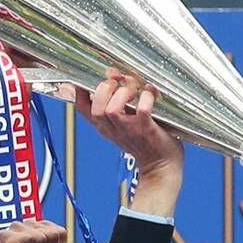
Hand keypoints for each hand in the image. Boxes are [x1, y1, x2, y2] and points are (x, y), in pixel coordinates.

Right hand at [76, 71, 183, 215]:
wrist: (161, 166)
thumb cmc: (146, 142)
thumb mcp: (123, 125)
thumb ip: (116, 105)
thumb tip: (115, 76)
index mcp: (105, 127)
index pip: (82, 108)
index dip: (81, 90)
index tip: (92, 78)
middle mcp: (113, 129)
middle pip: (95, 108)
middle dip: (105, 89)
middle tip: (118, 84)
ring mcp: (130, 130)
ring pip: (112, 110)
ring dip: (123, 94)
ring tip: (134, 91)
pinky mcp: (147, 130)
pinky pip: (143, 110)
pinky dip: (146, 98)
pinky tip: (150, 93)